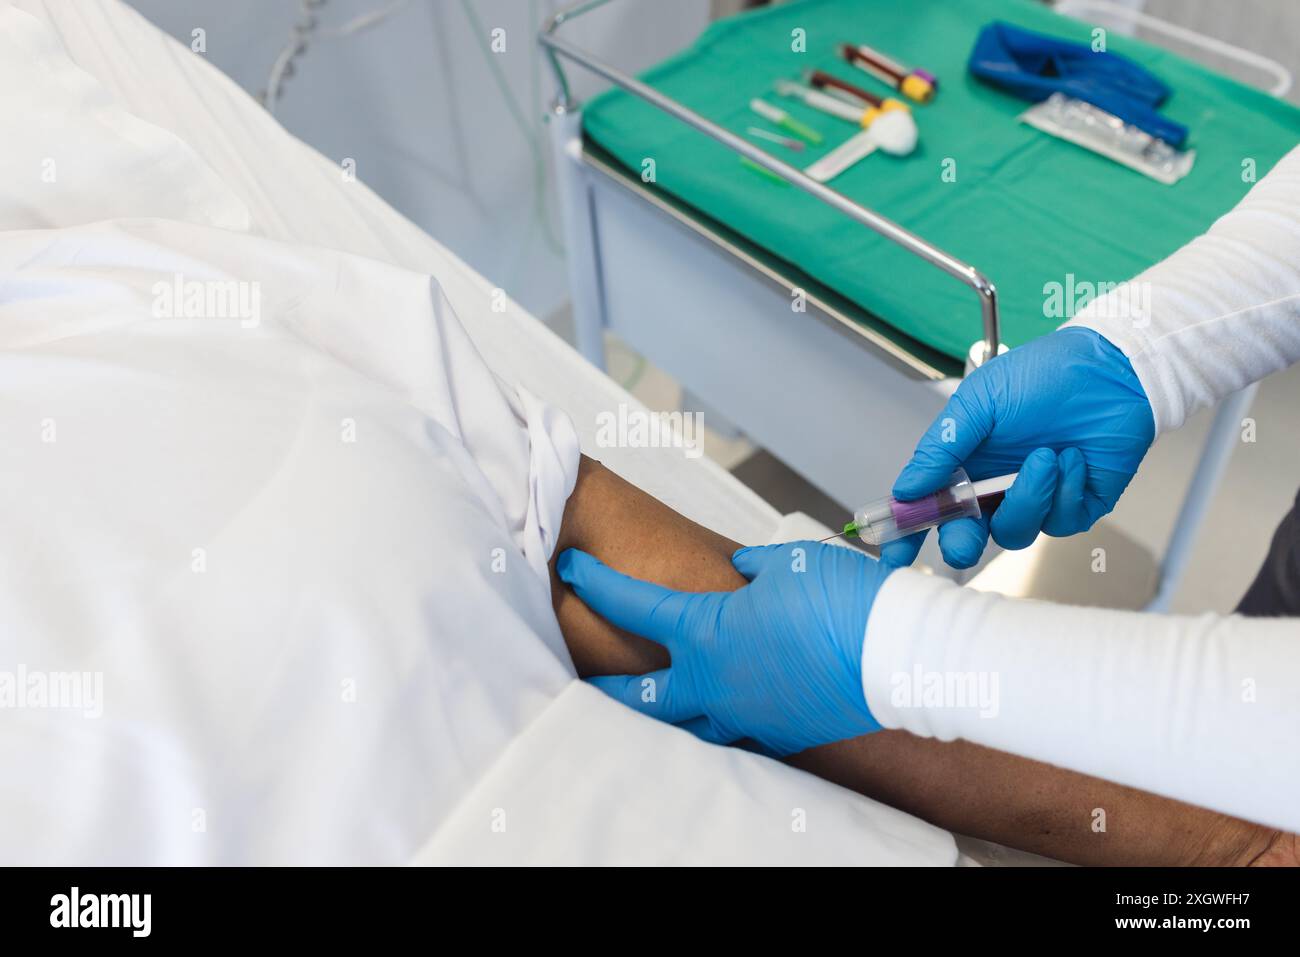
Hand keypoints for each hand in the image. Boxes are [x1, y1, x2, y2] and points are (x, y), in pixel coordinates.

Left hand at [556, 541, 891, 755]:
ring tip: (658, 705)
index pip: (633, 605)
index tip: (570, 570)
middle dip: (607, 691)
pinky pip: (741, 728)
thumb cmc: (842, 600)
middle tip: (582, 684)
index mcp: (707, 634)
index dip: (596, 583)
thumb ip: (752, 569)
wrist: (899, 655)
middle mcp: (716, 684)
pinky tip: (735, 703)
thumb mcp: (789, 564)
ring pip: (690, 726)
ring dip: (669, 716)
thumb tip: (741, 574)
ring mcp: (748, 716)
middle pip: (642, 698)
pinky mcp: (783, 734)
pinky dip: (728, 715)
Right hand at [881, 327, 1154, 568]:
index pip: (929, 507)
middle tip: (964, 536)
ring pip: (1014, 532)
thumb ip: (940, 449)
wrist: (1112, 368)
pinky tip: (1073, 457)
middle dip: (961, 541)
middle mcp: (996, 487)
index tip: (893, 554)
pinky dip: (1065, 490)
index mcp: (965, 463)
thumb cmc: (1043, 375)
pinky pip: (1060, 521)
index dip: (908, 535)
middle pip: (967, 535)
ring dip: (1027, 498)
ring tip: (1045, 456)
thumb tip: (905, 490)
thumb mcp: (978, 403)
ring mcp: (1036, 499)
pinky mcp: (1076, 505)